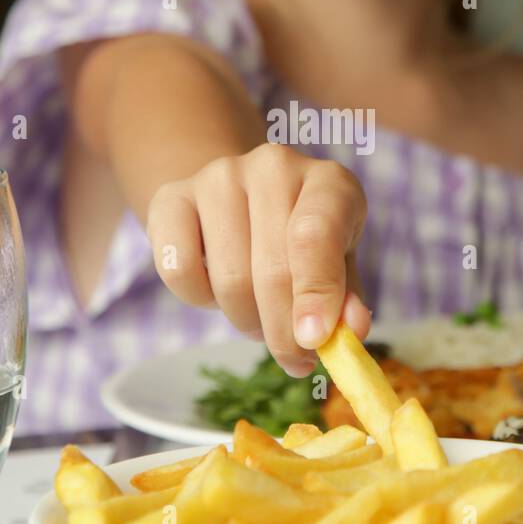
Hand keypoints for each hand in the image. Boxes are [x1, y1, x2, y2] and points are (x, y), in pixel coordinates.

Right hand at [146, 144, 371, 374]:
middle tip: (294, 357)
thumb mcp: (337, 264)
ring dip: (247, 320)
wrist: (238, 201)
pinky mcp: (171, 196)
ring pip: (229, 280)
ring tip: (259, 317)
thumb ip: (345, 297)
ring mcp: (218, 177)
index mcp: (327, 181)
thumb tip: (351, 331)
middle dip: (283, 331)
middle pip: (273, 270)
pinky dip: (200, 300)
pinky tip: (217, 290)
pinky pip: (178, 271)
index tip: (314, 340)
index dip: (316, 292)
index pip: (317, 235)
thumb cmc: (300, 241)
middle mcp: (273, 167)